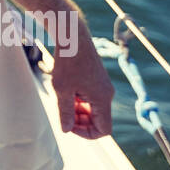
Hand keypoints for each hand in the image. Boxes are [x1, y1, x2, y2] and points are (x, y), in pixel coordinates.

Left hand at [51, 20, 113, 138]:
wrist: (72, 36)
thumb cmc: (67, 61)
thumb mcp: (62, 89)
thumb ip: (65, 112)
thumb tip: (67, 130)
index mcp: (102, 99)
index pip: (103, 130)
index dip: (86, 133)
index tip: (69, 125)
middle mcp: (107, 94)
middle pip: (98, 121)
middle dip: (81, 121)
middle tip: (63, 113)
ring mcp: (103, 86)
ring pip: (93, 110)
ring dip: (79, 111)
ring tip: (62, 100)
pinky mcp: (97, 79)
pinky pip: (91, 98)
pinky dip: (79, 100)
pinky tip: (66, 91)